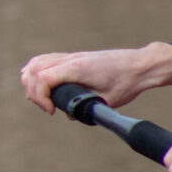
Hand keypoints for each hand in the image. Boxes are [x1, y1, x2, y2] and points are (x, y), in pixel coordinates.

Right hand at [18, 43, 171, 115]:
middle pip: (33, 69)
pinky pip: (45, 60)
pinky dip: (38, 72)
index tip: (52, 111)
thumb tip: (69, 115)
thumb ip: (85, 109)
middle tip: (47, 108)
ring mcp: (71, 56)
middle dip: (32, 92)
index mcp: (77, 68)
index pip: (42, 78)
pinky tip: (45, 87)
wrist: (140, 65)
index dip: (40, 98)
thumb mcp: (106, 102)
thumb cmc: (127, 83)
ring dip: (31, 81)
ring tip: (42, 99)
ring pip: (36, 63)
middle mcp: (70, 59)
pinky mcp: (73, 57)